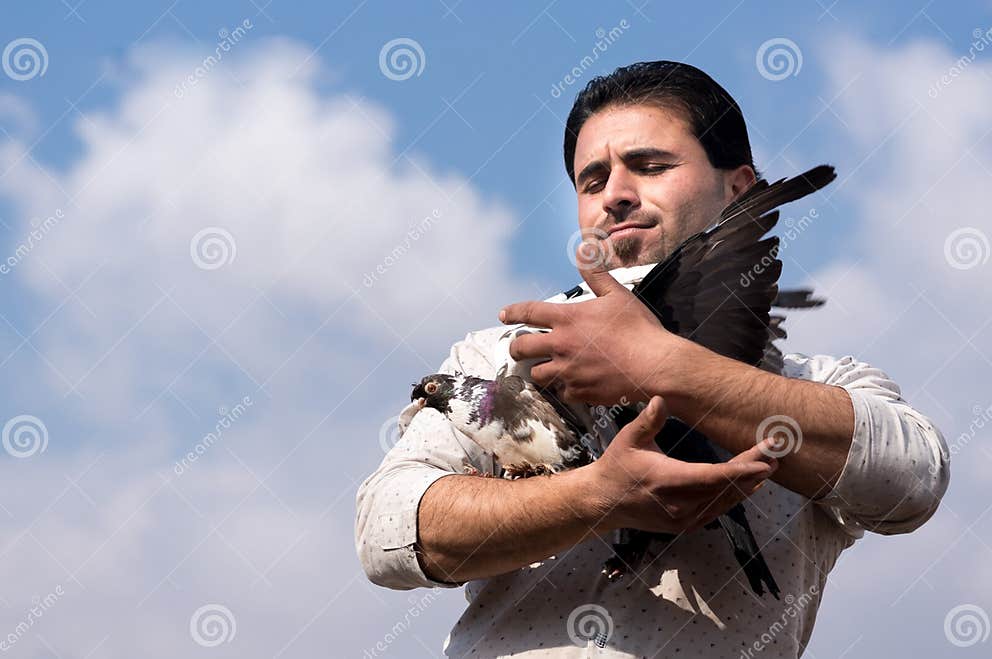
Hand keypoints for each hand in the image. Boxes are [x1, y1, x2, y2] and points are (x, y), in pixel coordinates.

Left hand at [499, 244, 685, 405]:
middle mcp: (561, 345)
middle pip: (521, 348)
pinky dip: (564, 388)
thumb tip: (583, 248)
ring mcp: (568, 371)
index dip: (512, 312)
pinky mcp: (579, 392)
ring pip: (537, 374)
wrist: (654, 365)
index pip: (529, 312)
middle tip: (519, 349)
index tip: (503, 315)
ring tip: (546, 367)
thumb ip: (595, 274)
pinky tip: (572, 383)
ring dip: (539, 369)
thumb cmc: (638, 329)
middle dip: (516, 348)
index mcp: (568, 319)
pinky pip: (561, 392)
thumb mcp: (617, 295)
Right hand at [581, 395, 778, 534]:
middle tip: (777, 453)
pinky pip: (717, 510)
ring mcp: (685, 519)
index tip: (764, 459)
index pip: (714, 477)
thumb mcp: (628, 440)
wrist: (603, 503)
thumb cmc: (616, 466)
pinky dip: (735, 496)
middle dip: (754, 470)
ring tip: (771, 465)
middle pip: (726, 488)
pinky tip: (751, 485)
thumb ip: (647, 421)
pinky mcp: (686, 525)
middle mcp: (681, 506)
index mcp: (668, 482)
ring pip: (725, 501)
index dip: (741, 469)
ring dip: (749, 483)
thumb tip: (660, 399)